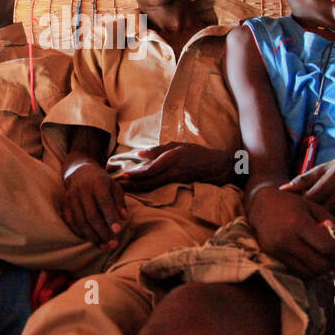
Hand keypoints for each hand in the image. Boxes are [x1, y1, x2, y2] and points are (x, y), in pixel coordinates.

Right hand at [60, 162, 126, 248]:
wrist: (79, 171)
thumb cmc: (101, 181)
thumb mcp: (114, 186)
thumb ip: (119, 202)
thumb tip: (124, 218)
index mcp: (98, 183)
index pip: (104, 203)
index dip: (111, 218)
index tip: (118, 232)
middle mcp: (83, 190)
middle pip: (92, 215)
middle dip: (103, 232)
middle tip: (113, 244)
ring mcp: (72, 198)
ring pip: (81, 221)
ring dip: (93, 236)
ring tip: (104, 246)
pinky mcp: (65, 205)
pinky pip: (71, 222)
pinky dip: (81, 233)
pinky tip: (91, 240)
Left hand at [114, 142, 230, 191]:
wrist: (217, 166)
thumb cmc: (197, 153)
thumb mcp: (178, 145)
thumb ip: (158, 150)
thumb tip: (138, 155)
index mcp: (171, 159)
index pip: (149, 169)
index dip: (135, 174)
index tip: (122, 175)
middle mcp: (172, 171)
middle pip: (148, 181)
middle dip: (132, 185)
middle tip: (117, 186)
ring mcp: (175, 179)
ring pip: (152, 186)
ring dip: (137, 188)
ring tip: (123, 188)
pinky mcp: (177, 184)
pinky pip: (158, 187)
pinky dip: (146, 188)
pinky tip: (138, 189)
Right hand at [247, 186, 334, 280]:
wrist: (260, 204)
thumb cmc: (291, 203)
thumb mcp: (314, 208)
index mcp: (298, 223)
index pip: (326, 246)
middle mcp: (286, 239)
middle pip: (319, 263)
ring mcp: (277, 250)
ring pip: (309, 271)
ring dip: (323, 269)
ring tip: (329, 258)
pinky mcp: (271, 256)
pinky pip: (297, 271)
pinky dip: (310, 269)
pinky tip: (314, 259)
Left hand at [281, 151, 334, 222]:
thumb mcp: (326, 167)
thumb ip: (304, 179)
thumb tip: (282, 189)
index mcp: (328, 184)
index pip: (305, 202)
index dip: (295, 208)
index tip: (288, 210)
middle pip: (315, 217)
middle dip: (304, 220)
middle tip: (294, 223)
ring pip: (328, 224)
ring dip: (317, 226)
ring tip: (306, 227)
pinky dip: (331, 228)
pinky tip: (324, 227)